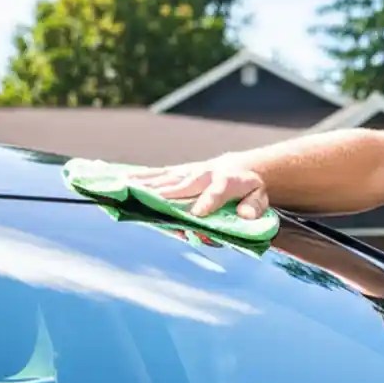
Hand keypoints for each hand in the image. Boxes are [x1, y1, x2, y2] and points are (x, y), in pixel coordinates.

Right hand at [129, 159, 268, 218]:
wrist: (240, 167)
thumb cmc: (249, 188)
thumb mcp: (259, 197)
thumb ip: (254, 207)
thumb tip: (245, 215)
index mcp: (227, 181)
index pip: (216, 192)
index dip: (207, 202)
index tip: (197, 214)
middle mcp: (205, 174)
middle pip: (185, 186)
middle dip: (169, 195)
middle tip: (151, 202)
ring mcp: (189, 172)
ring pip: (167, 179)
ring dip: (148, 184)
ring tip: (128, 188)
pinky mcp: (178, 171)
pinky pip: (158, 174)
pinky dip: (141, 176)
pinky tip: (124, 179)